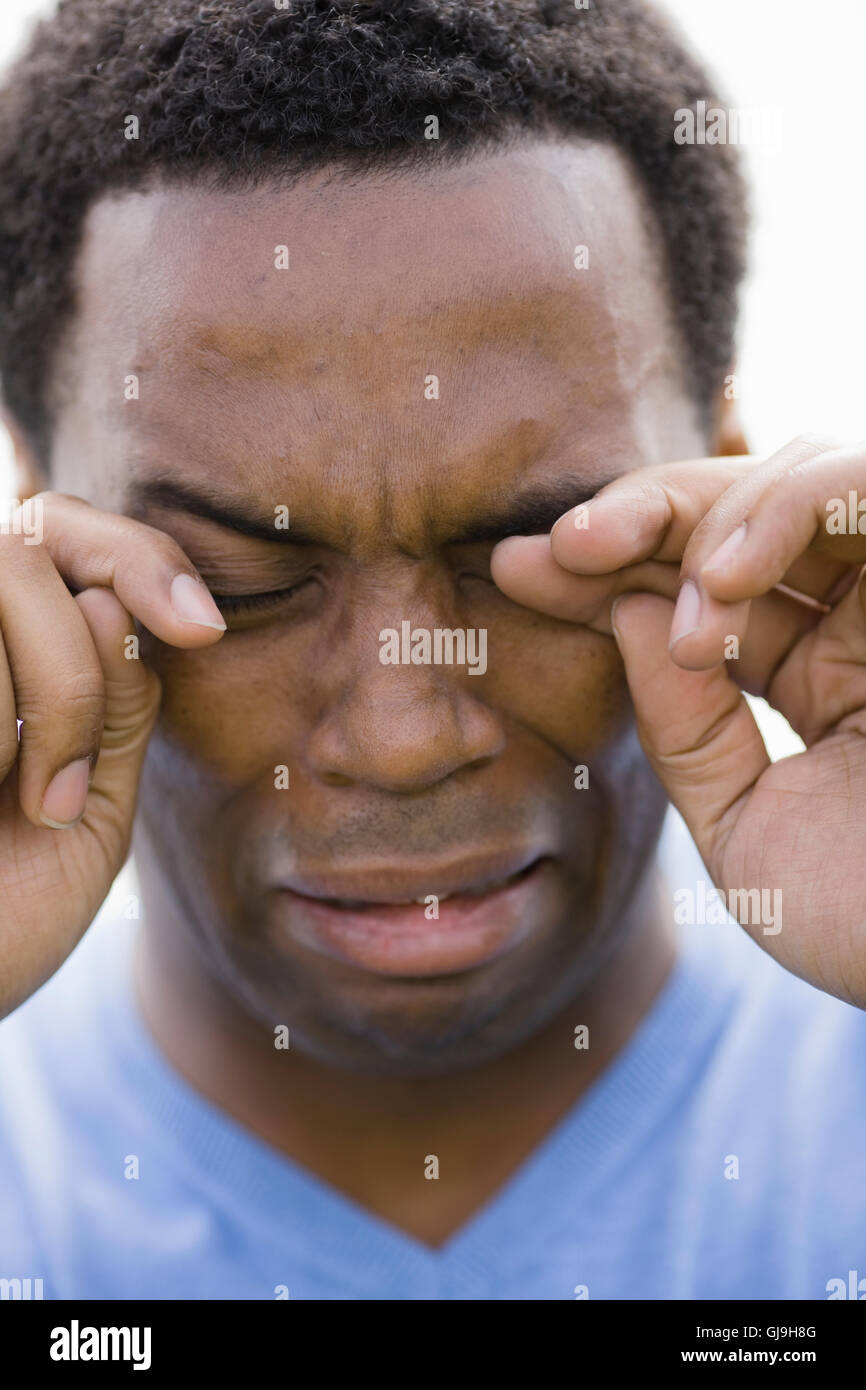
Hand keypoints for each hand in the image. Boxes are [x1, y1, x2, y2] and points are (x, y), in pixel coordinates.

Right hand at [0, 492, 224, 1018]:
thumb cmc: (4, 916)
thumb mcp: (93, 810)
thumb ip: (115, 707)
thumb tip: (108, 602)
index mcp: (8, 649)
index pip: (66, 532)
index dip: (140, 557)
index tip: (203, 631)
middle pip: (24, 550)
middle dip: (72, 673)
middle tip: (63, 790)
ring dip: (38, 712)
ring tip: (18, 808)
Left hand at [491, 435, 865, 1006]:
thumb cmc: (859, 919)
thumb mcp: (740, 821)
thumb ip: (682, 721)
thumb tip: (625, 611)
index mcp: (826, 680)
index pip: (703, 594)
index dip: (610, 571)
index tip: (515, 569)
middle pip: (745, 515)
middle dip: (641, 516)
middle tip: (562, 545)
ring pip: (802, 476)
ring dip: (707, 518)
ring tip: (657, 594)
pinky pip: (865, 483)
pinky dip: (785, 508)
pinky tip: (721, 583)